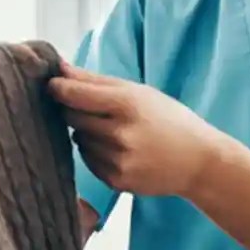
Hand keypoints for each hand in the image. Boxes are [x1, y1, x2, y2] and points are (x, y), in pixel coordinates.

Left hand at [49, 64, 230, 197]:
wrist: (199, 161)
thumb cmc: (168, 119)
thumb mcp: (139, 92)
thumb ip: (96, 81)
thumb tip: (59, 68)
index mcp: (128, 105)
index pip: (76, 94)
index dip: (58, 88)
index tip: (51, 85)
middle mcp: (121, 134)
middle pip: (73, 118)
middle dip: (74, 110)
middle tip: (89, 107)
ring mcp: (118, 160)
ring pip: (79, 140)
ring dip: (86, 133)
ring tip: (113, 131)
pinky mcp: (117, 181)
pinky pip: (89, 161)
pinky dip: (95, 153)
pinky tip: (118, 149)